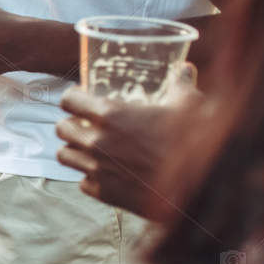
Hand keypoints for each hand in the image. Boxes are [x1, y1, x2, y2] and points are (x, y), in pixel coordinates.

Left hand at [56, 87, 194, 216]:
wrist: (202, 185)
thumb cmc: (195, 140)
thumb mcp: (190, 104)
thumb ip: (181, 84)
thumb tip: (185, 70)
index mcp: (111, 115)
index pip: (69, 100)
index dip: (72, 97)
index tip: (79, 97)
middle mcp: (97, 142)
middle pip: (61, 129)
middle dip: (70, 124)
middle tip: (82, 124)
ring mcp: (97, 169)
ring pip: (64, 156)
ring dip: (73, 150)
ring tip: (87, 148)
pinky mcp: (104, 193)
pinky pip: (82, 182)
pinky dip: (90, 176)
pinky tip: (105, 172)